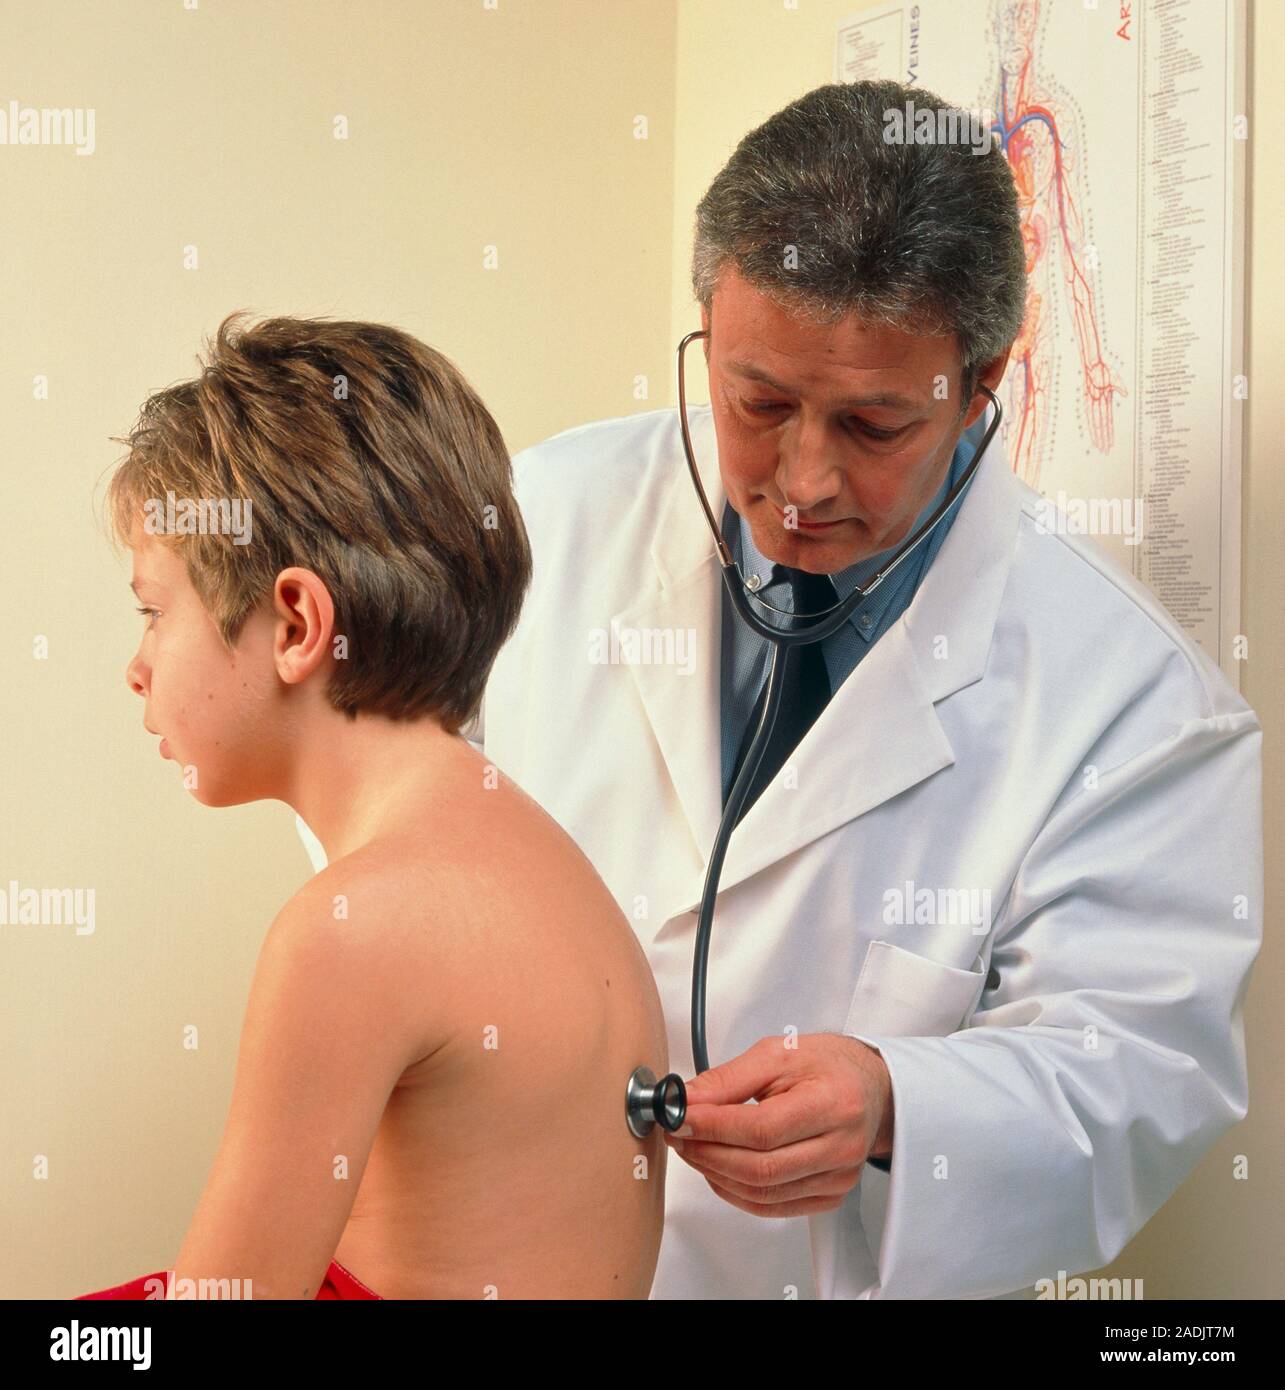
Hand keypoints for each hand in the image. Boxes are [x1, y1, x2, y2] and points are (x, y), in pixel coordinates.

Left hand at [662, 1034, 893, 1217]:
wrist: (869, 1087)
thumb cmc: (827, 1066)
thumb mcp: (777, 1053)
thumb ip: (729, 1079)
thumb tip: (686, 1100)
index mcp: (833, 1103)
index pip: (763, 1129)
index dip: (714, 1127)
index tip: (679, 1117)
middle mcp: (841, 1147)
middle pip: (760, 1168)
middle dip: (707, 1153)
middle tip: (678, 1133)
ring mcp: (837, 1178)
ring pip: (761, 1194)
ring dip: (715, 1174)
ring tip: (693, 1147)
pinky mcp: (829, 1197)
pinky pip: (771, 1207)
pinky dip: (735, 1191)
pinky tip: (718, 1169)